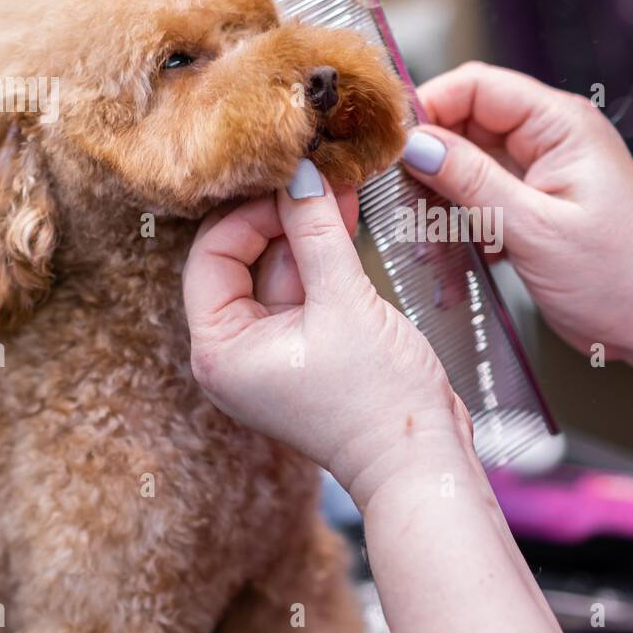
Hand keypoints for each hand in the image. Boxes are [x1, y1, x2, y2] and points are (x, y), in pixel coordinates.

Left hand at [182, 161, 473, 506]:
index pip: (211, 256)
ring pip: (275, 271)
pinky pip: (301, 292)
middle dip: (282, 217)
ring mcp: (268, 355)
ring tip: (340, 186)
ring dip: (306, 232)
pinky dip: (321, 258)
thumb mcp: (345, 303)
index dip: (251, 212)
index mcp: (220, 351)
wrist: (421, 461)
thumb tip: (301, 172)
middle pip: (241, 261)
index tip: (293, 181)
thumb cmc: (378, 402)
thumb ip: (317, 232)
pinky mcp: (302, 352)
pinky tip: (344, 218)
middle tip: (318, 174)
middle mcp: (233, 354)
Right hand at [404, 62, 632, 361]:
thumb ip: (472, 182)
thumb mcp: (535, 229)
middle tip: (402, 194)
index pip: (477, 86)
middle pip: (466, 122)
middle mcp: (550, 139)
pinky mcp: (532, 204)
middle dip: (431, 157)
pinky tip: (455, 248)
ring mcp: (541, 172)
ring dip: (443, 195)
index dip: (430, 106)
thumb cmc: (623, 278)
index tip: (396, 143)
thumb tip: (419, 145)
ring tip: (430, 232)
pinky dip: (460, 219)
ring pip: (467, 162)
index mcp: (561, 125)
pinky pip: (480, 195)